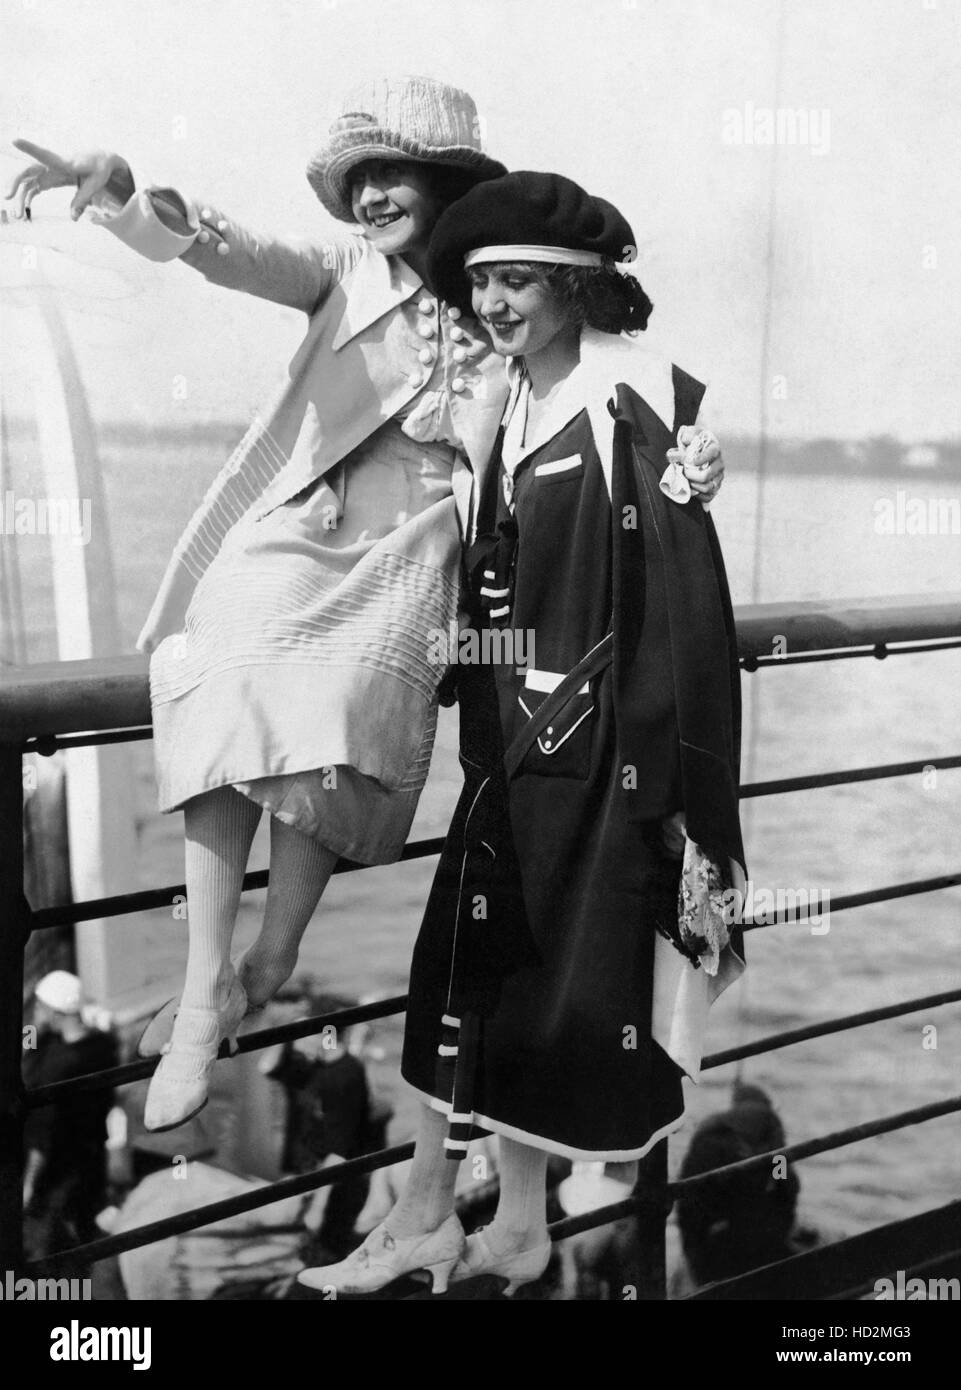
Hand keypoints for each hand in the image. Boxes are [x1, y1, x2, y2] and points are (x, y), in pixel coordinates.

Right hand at [5, 140, 133, 220]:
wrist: (100, 160)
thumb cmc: (99, 168)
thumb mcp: (95, 184)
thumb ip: (83, 199)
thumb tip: (73, 218)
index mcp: (64, 162)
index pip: (44, 155)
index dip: (30, 148)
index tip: (15, 140)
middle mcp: (51, 166)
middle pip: (28, 171)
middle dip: (15, 183)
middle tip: (8, 197)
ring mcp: (48, 172)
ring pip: (28, 183)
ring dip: (21, 198)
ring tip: (18, 217)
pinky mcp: (49, 179)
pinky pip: (34, 189)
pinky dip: (28, 200)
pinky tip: (25, 213)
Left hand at [667, 426, 724, 499]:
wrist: (698, 448)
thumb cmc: (693, 441)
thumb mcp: (690, 433)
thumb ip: (686, 436)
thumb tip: (683, 446)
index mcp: (714, 449)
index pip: (711, 454)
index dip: (700, 459)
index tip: (690, 461)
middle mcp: (719, 463)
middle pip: (706, 475)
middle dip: (691, 475)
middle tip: (683, 471)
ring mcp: (719, 476)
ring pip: (708, 488)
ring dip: (694, 486)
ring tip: (686, 481)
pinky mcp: (716, 487)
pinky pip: (709, 496)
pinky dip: (699, 496)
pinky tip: (692, 490)